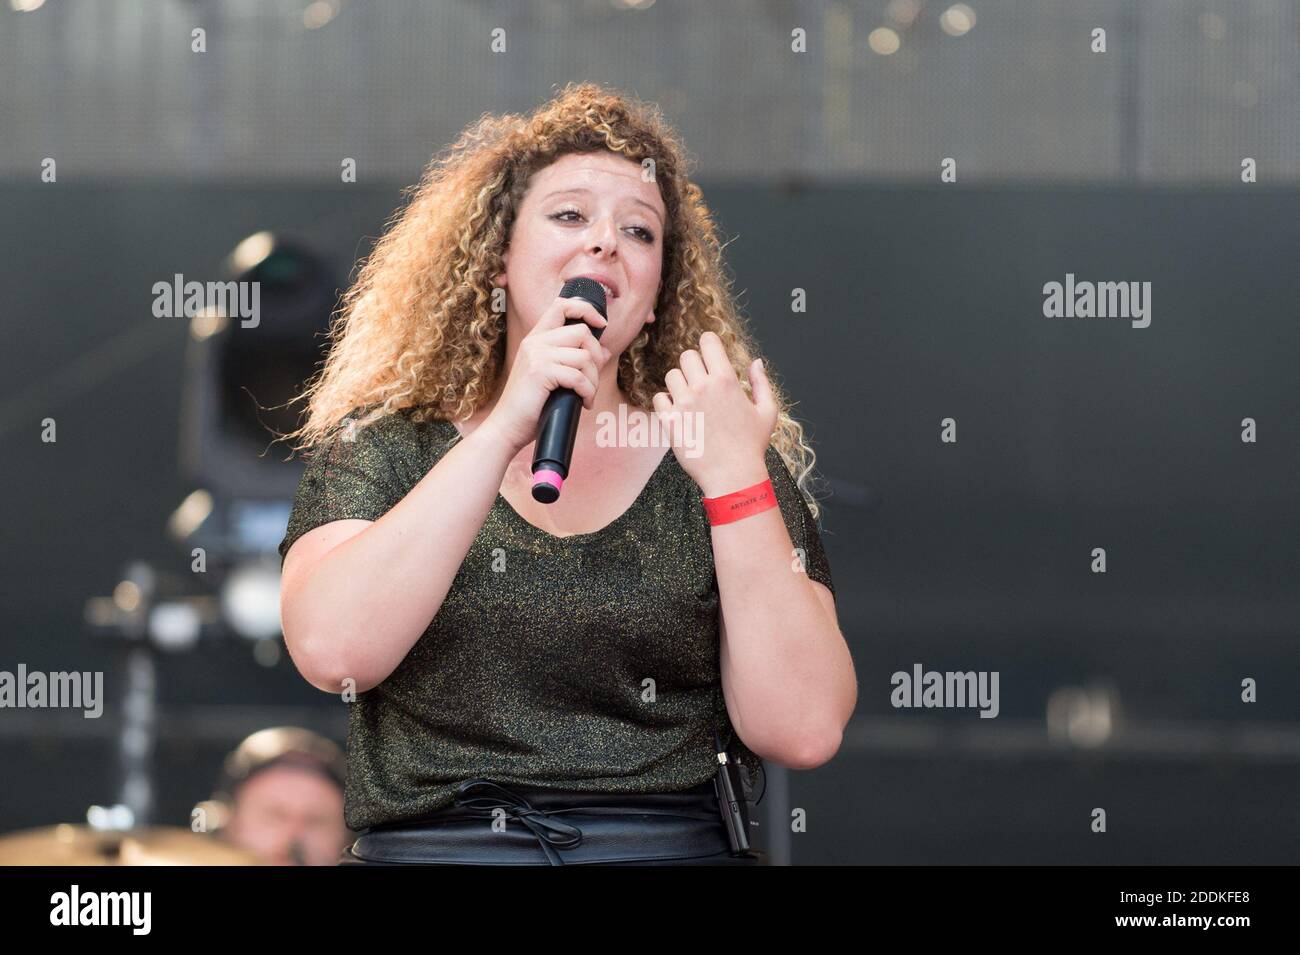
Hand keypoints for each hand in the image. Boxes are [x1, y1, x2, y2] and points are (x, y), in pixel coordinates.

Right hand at [483, 294, 611, 453]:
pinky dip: (587, 392)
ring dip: (593, 380)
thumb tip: (604, 351)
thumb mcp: (554, 377)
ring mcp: (536, 356)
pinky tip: (583, 403)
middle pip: (581, 332)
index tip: (601, 325)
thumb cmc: (531, 406)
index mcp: (536, 338)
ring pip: (584, 357)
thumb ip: (574, 360)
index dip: (586, 310)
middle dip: (596, 357)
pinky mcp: (539, 372)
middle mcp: (534, 342)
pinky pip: (578, 376)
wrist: (507, 427)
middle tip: (592, 380)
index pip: (562, 306)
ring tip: (587, 396)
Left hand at [652, 331, 777, 496]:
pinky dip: (666, 403)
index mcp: (726, 380)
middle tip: (701, 382)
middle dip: (694, 365)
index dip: (709, 345)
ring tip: (691, 399)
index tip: (710, 355)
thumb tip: (756, 362)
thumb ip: (761, 382)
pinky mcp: (670, 421)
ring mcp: (684, 404)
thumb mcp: (767, 412)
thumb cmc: (752, 446)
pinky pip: (659, 399)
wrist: (733, 476)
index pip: (707, 341)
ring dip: (680, 384)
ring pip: (671, 376)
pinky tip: (679, 413)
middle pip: (687, 356)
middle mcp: (703, 388)